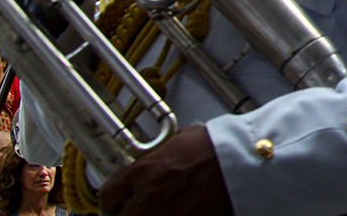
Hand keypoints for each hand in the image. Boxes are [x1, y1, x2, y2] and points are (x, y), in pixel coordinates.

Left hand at [100, 126, 231, 215]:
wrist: (238, 159)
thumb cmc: (215, 145)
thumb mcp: (178, 139)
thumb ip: (159, 153)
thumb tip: (154, 157)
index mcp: (142, 169)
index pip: (108, 193)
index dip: (109, 202)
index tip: (114, 205)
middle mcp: (145, 194)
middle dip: (125, 214)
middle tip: (133, 212)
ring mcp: (161, 213)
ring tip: (158, 211)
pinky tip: (178, 213)